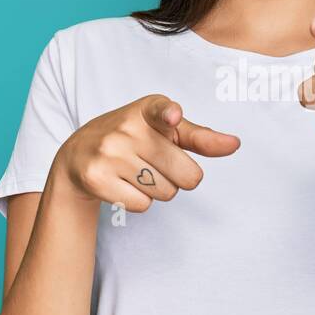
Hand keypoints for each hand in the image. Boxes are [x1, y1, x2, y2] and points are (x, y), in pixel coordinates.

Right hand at [52, 94, 240, 211]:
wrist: (78, 154)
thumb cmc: (133, 139)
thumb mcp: (165, 131)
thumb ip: (201, 137)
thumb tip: (235, 144)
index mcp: (147, 110)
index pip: (160, 109)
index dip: (169, 114)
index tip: (172, 116)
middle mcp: (126, 127)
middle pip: (186, 174)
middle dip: (180, 177)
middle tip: (156, 164)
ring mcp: (109, 153)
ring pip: (165, 193)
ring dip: (159, 190)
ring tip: (136, 172)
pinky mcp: (97, 178)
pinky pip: (142, 205)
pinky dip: (139, 201)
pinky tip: (123, 184)